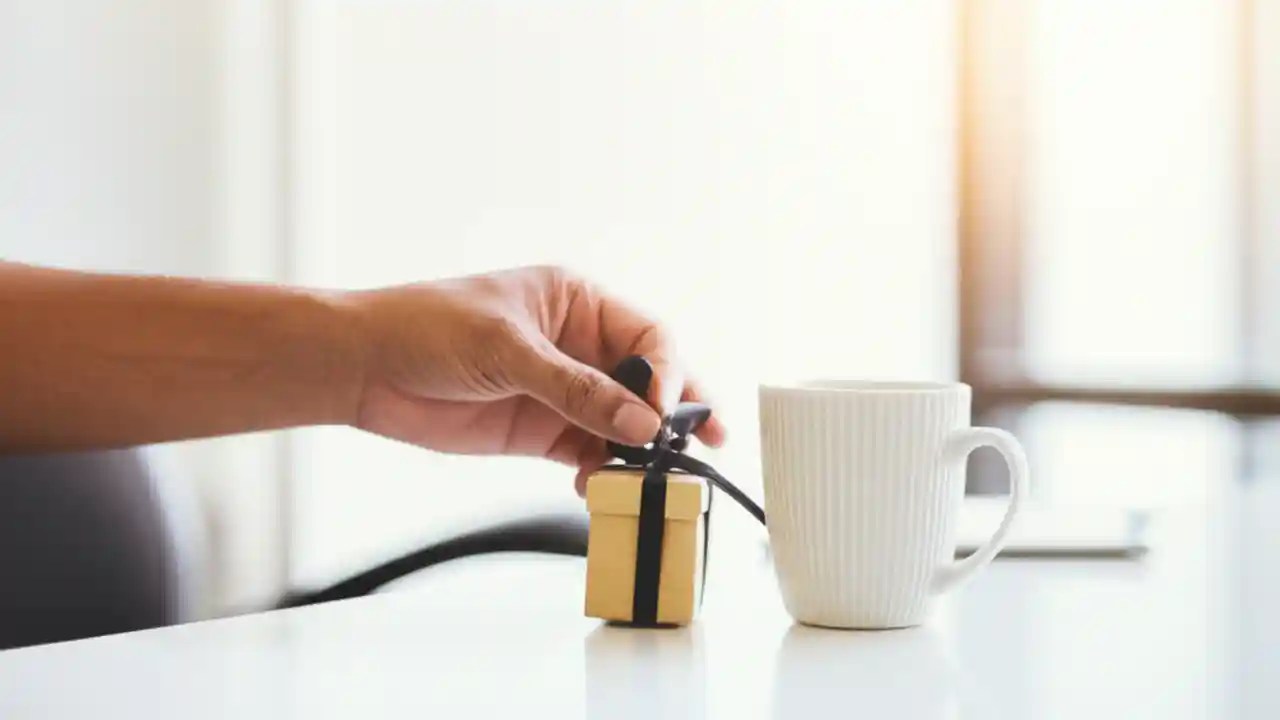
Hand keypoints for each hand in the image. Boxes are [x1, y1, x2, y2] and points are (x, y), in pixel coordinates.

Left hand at [346, 266, 724, 492]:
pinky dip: (601, 470)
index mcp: (578, 302)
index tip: (667, 412)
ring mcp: (561, 390)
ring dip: (638, 450)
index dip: (668, 373)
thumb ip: (576, 389)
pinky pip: (588, 450)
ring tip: (651, 478)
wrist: (363, 368)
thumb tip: (641, 422)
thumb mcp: (507, 349)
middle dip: (676, 412)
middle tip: (707, 443)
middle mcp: (579, 345)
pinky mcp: (540, 430)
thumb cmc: (427, 327)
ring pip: (622, 422)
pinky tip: (600, 485)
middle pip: (647, 381)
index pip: (648, 336)